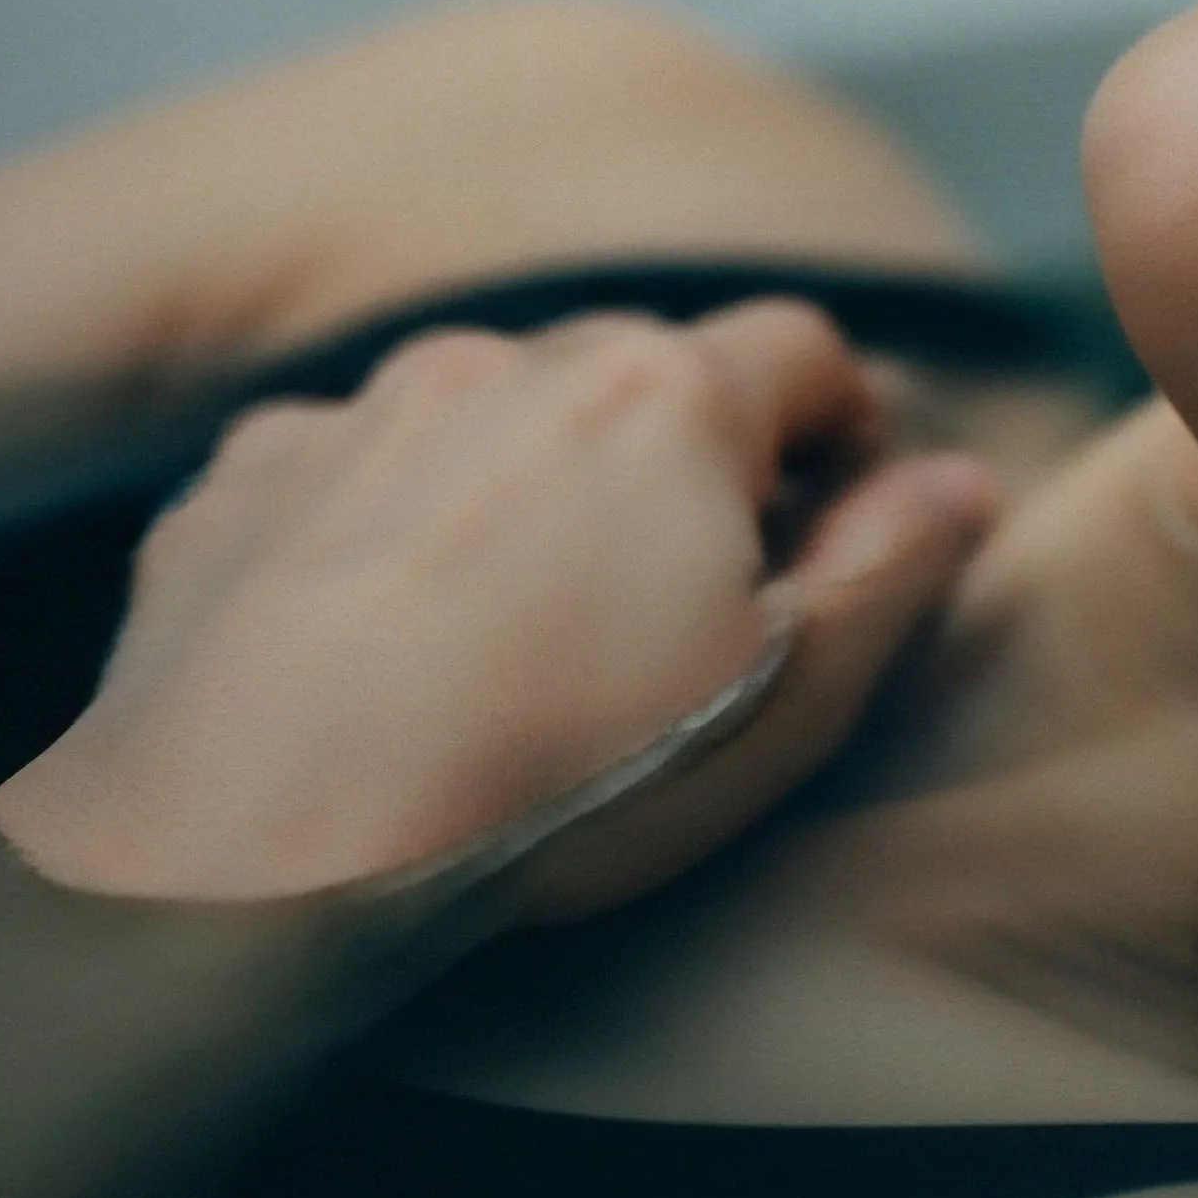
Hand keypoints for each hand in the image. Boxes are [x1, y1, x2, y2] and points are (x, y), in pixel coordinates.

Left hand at [0, 299, 993, 916]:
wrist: (251, 848)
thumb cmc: (553, 781)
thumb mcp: (788, 704)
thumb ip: (893, 570)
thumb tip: (960, 482)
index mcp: (666, 398)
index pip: (807, 349)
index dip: (844, 428)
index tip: (832, 521)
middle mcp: (507, 361)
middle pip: (641, 372)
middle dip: (680, 458)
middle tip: (680, 601)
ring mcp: (356, 411)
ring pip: (486, 415)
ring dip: (526, 485)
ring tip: (515, 637)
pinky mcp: (236, 481)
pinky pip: (347, 474)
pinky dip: (384, 531)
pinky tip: (378, 650)